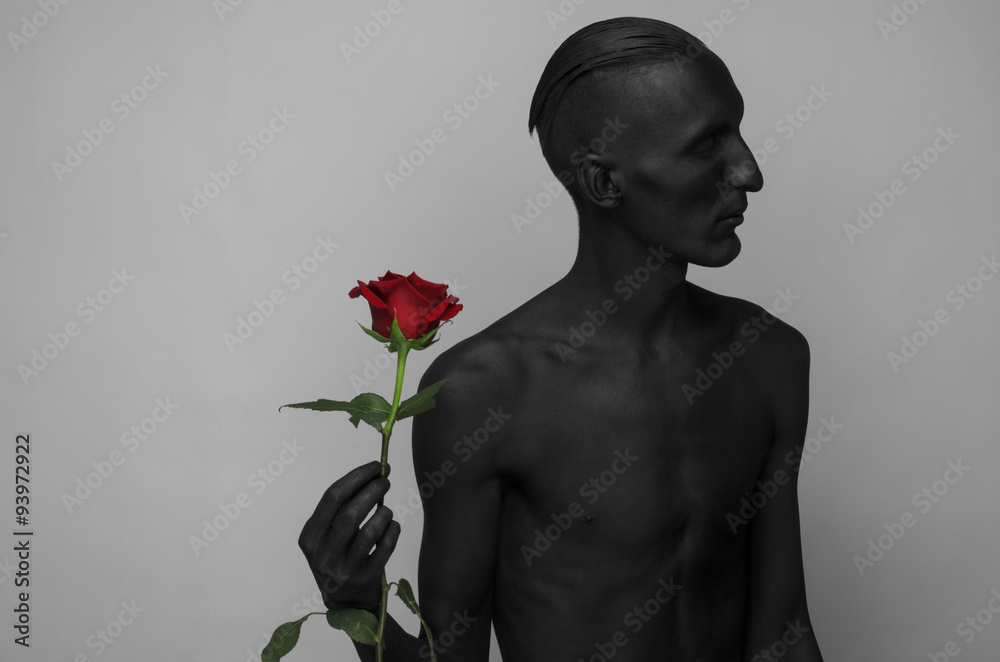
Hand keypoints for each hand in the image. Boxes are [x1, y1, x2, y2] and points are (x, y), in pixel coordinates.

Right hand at [299, 460, 401, 610]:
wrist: (345, 601)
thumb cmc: (339, 555)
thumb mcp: (328, 535)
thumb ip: (343, 507)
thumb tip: (372, 473)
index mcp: (309, 537)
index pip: (332, 498)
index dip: (356, 477)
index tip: (374, 466)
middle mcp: (322, 555)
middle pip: (350, 513)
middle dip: (372, 491)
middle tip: (386, 481)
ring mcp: (343, 570)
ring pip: (370, 531)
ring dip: (384, 512)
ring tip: (387, 509)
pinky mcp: (364, 580)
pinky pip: (385, 547)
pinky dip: (393, 530)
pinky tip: (392, 525)